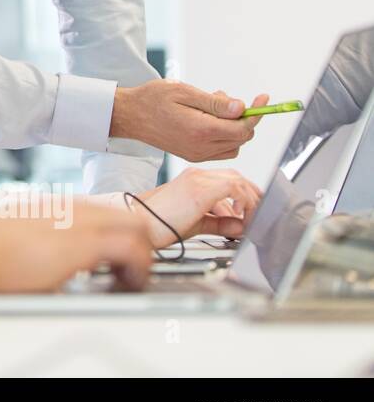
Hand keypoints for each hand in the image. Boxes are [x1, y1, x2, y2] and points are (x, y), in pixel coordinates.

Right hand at [0, 205, 151, 292]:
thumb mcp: (18, 236)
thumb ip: (39, 241)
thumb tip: (40, 261)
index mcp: (60, 207)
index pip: (110, 209)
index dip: (123, 229)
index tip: (125, 249)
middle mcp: (75, 208)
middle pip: (131, 213)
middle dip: (140, 240)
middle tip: (132, 267)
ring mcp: (82, 220)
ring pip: (139, 226)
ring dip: (141, 256)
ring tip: (130, 279)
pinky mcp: (85, 241)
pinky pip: (134, 248)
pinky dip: (138, 268)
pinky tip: (126, 283)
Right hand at [111, 81, 269, 162]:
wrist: (128, 115)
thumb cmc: (152, 99)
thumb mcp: (184, 92)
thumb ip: (215, 103)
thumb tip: (241, 108)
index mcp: (201, 131)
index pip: (243, 128)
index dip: (256, 112)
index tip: (262, 98)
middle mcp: (201, 147)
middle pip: (241, 137)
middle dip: (242, 117)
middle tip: (225, 98)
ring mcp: (196, 154)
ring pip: (233, 145)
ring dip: (233, 127)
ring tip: (213, 107)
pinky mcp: (192, 155)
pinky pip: (220, 150)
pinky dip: (223, 135)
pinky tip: (207, 119)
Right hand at [132, 167, 263, 246]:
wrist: (141, 225)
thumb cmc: (158, 224)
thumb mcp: (195, 223)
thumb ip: (219, 223)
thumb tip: (239, 226)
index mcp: (193, 179)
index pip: (229, 179)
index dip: (246, 194)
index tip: (253, 210)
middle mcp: (197, 175)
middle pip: (236, 177)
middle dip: (253, 196)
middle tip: (260, 214)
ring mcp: (198, 179)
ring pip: (238, 181)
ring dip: (250, 201)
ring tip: (252, 221)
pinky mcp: (200, 189)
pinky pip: (234, 188)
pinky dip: (244, 202)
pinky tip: (241, 217)